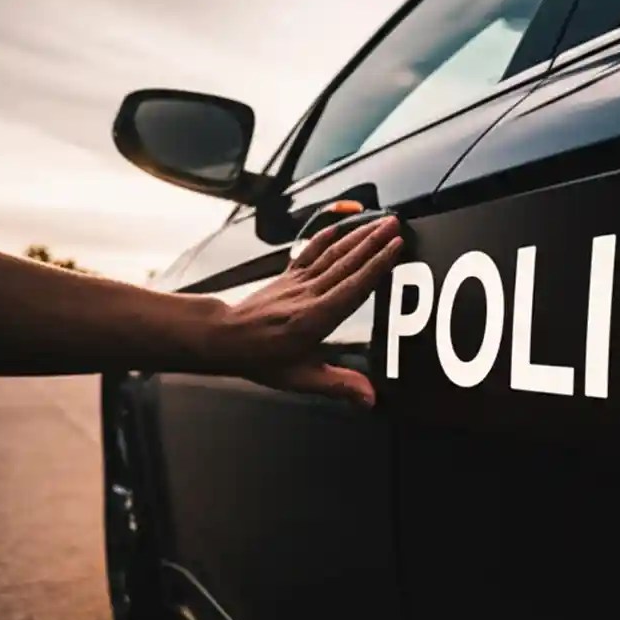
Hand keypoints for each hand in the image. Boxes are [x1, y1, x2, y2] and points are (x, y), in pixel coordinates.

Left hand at [208, 215, 402, 404]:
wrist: (224, 338)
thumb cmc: (260, 358)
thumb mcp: (301, 378)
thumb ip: (338, 385)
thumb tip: (370, 397)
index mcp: (316, 318)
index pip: (354, 286)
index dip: (377, 265)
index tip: (395, 248)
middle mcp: (309, 294)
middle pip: (347, 262)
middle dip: (374, 241)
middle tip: (395, 224)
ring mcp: (298, 282)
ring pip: (333, 253)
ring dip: (358, 235)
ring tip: (379, 222)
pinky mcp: (288, 276)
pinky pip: (310, 251)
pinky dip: (326, 237)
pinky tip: (339, 227)